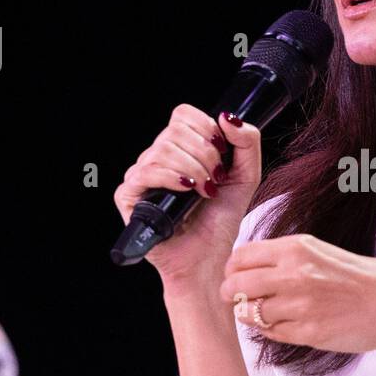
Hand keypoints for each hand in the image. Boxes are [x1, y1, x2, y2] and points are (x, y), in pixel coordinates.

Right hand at [113, 105, 261, 287]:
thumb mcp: (246, 177)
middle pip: (175, 130)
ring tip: (205, 191)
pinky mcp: (129, 197)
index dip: (206, 129)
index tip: (222, 154)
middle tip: (216, 180)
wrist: (208, 260)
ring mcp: (140, 176)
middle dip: (205, 154)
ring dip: (193, 168)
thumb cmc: (220, 221)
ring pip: (163, 150)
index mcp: (180, 149)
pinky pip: (145, 172)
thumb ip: (247, 143)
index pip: (183, 115)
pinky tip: (188, 190)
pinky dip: (171, 177)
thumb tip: (227, 116)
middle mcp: (157, 158)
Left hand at [218, 234, 375, 353]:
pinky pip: (271, 334)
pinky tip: (286, 325)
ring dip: (252, 315)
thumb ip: (286, 258)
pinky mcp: (307, 333)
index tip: (235, 277)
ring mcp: (299, 305)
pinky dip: (271, 331)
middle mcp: (293, 274)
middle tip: (237, 299)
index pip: (240, 257)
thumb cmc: (363, 277)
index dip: (232, 270)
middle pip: (237, 286)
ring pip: (250, 313)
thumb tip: (250, 268)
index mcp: (296, 249)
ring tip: (267, 314)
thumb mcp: (321, 251)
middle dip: (231, 294)